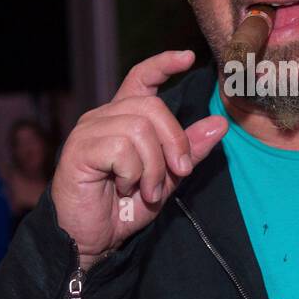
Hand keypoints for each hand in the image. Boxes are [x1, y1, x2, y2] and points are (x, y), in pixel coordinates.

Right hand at [51, 49, 226, 266]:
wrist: (88, 241)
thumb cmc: (121, 210)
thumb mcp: (166, 180)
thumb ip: (188, 152)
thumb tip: (219, 125)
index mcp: (123, 119)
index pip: (141, 77)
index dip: (163, 64)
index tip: (186, 58)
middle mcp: (104, 118)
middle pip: (152, 106)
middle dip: (175, 142)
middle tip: (177, 173)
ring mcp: (89, 131)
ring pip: (139, 128)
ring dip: (153, 167)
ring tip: (146, 191)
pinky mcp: (79, 149)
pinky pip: (121, 148)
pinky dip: (133, 173)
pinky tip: (123, 188)